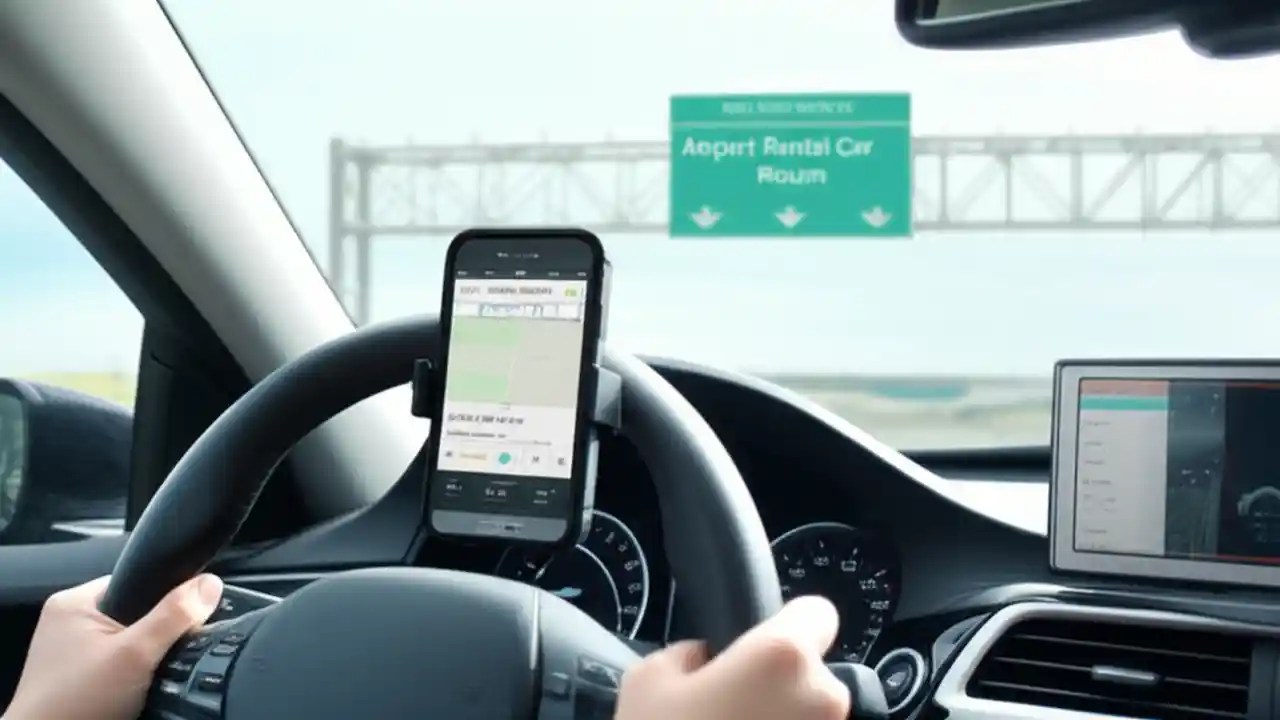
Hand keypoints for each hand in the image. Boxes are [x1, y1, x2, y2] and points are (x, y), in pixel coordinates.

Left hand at [3, 574, 223, 719]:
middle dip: (155, 635)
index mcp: (73, 602)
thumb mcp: (136, 655)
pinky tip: (135, 689)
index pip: (137, 582)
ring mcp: (69, 653)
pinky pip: (116, 664)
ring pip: (127, 643)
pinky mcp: (75, 678)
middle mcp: (67, 623)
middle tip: (160, 656)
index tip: (184, 620)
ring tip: (146, 675)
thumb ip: (174, 616)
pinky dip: (130, 675)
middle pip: (136, 614)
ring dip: (144, 658)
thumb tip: (210, 584)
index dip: (167, 598)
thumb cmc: (74, 705)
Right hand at [616, 595, 849, 719]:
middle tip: (729, 711)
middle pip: (812, 675)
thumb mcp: (649, 679)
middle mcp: (822, 699)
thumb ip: (692, 654)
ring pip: (810, 719)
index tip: (759, 648)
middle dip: (778, 688)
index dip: (789, 625)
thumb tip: (710, 660)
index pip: (818, 612)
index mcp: (782, 656)